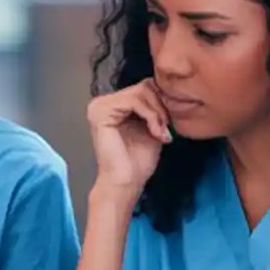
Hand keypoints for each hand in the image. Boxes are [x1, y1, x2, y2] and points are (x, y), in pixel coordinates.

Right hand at [86, 78, 171, 193]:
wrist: (126, 182)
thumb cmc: (138, 161)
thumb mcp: (152, 126)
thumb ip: (156, 108)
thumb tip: (170, 89)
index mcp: (113, 104)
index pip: (144, 87)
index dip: (162, 101)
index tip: (170, 124)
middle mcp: (102, 102)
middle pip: (143, 86)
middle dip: (161, 107)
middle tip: (165, 130)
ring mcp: (99, 106)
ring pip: (141, 92)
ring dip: (157, 113)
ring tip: (161, 133)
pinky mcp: (100, 112)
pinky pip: (134, 101)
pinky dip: (151, 116)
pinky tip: (155, 133)